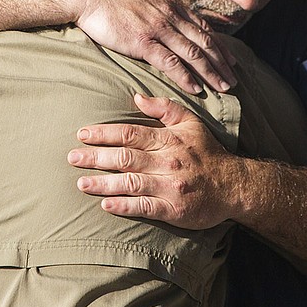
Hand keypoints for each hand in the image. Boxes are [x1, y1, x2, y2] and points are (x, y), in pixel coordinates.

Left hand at [67, 93, 246, 228]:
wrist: (235, 186)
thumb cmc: (208, 152)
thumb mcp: (190, 122)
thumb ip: (164, 107)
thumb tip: (136, 96)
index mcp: (168, 140)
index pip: (129, 133)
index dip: (103, 134)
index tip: (82, 134)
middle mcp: (167, 162)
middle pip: (125, 157)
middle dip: (95, 157)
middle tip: (71, 157)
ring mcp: (170, 187)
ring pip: (130, 183)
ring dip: (103, 183)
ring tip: (80, 183)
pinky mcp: (174, 210)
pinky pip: (145, 207)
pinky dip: (123, 206)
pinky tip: (105, 205)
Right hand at [75, 0, 236, 93]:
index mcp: (168, 2)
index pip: (201, 25)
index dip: (218, 43)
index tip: (229, 57)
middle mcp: (169, 14)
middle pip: (203, 40)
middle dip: (221, 61)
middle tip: (234, 78)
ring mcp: (157, 27)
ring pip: (192, 53)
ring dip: (210, 72)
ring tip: (223, 87)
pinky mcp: (141, 41)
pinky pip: (169, 61)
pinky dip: (185, 76)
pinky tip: (195, 88)